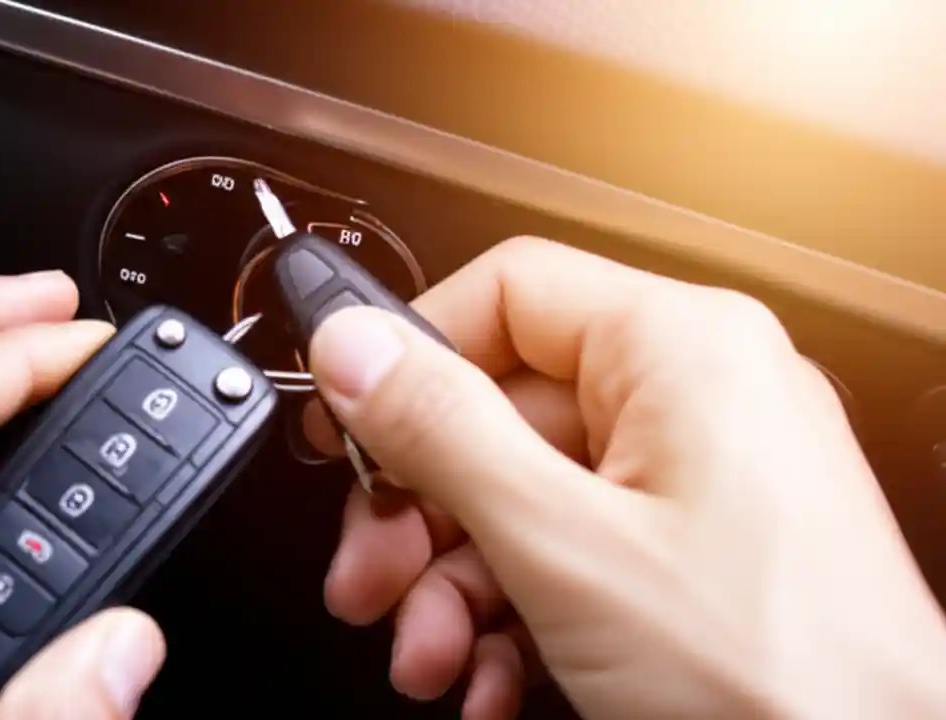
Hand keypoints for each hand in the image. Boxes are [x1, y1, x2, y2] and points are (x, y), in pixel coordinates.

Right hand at [305, 237, 945, 718]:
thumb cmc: (782, 681)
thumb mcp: (564, 546)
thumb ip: (443, 432)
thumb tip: (356, 349)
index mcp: (681, 350)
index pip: (504, 294)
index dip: (409, 356)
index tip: (347, 423)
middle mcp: (698, 396)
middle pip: (502, 410)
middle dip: (420, 510)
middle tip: (372, 574)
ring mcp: (702, 477)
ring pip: (526, 495)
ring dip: (456, 583)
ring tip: (433, 655)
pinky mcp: (699, 550)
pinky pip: (573, 548)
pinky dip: (516, 612)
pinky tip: (490, 676)